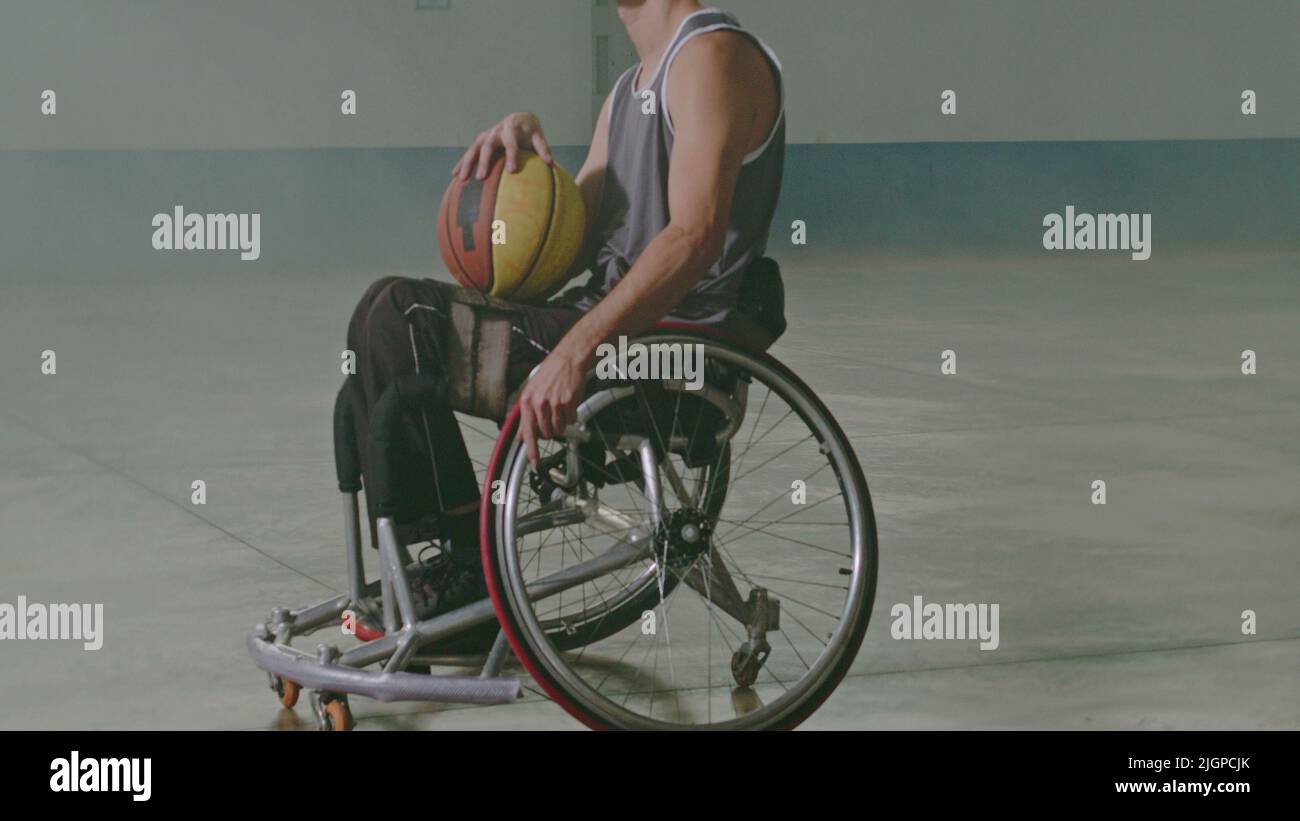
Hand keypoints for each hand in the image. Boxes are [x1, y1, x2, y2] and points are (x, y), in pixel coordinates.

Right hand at [452, 112, 553, 180]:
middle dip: (484, 162)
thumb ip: (543, 148)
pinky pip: (469, 152)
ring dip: (467, 163)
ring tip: (462, 179)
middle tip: (481, 178)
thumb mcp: (538, 137)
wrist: (517, 119)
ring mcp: (485, 136)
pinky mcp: (479, 141)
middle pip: (487, 146)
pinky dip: (462, 163)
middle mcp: (495, 131)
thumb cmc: (530, 133)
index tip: (512, 171)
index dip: (511, 156)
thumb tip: (550, 163)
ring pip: (474, 148)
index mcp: (511, 129)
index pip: (511, 143)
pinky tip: (455, 175)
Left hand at [516, 350, 585, 466]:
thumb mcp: (532, 393)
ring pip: (559, 429)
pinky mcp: (568, 402)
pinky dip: (572, 416)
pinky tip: (569, 403)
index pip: (528, 432)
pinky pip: (571, 420)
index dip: (532, 450)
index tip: (535, 462)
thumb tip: (521, 436)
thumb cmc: (550, 375)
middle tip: (553, 417)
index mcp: (527, 401)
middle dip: (551, 430)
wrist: (568, 359)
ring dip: (562, 423)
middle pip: (546, 433)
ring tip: (561, 408)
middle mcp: (539, 403)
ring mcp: (554, 403)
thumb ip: (526, 416)